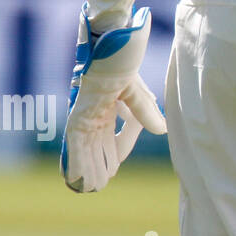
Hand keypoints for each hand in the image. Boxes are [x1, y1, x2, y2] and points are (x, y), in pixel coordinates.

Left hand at [62, 5, 165, 192]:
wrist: (110, 47)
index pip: (117, 137)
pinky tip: (72, 177)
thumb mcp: (137, 94)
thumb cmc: (123, 64)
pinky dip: (75, 161)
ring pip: (86, 150)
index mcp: (112, 108)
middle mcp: (98, 114)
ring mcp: (86, 116)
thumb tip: (162, 131)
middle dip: (100, 166)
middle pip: (98, 147)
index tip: (114, 170)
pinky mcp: (78, 116)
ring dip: (86, 169)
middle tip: (99, 185)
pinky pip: (75, 145)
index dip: (117, 154)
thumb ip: (145, 114)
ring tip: (85, 188)